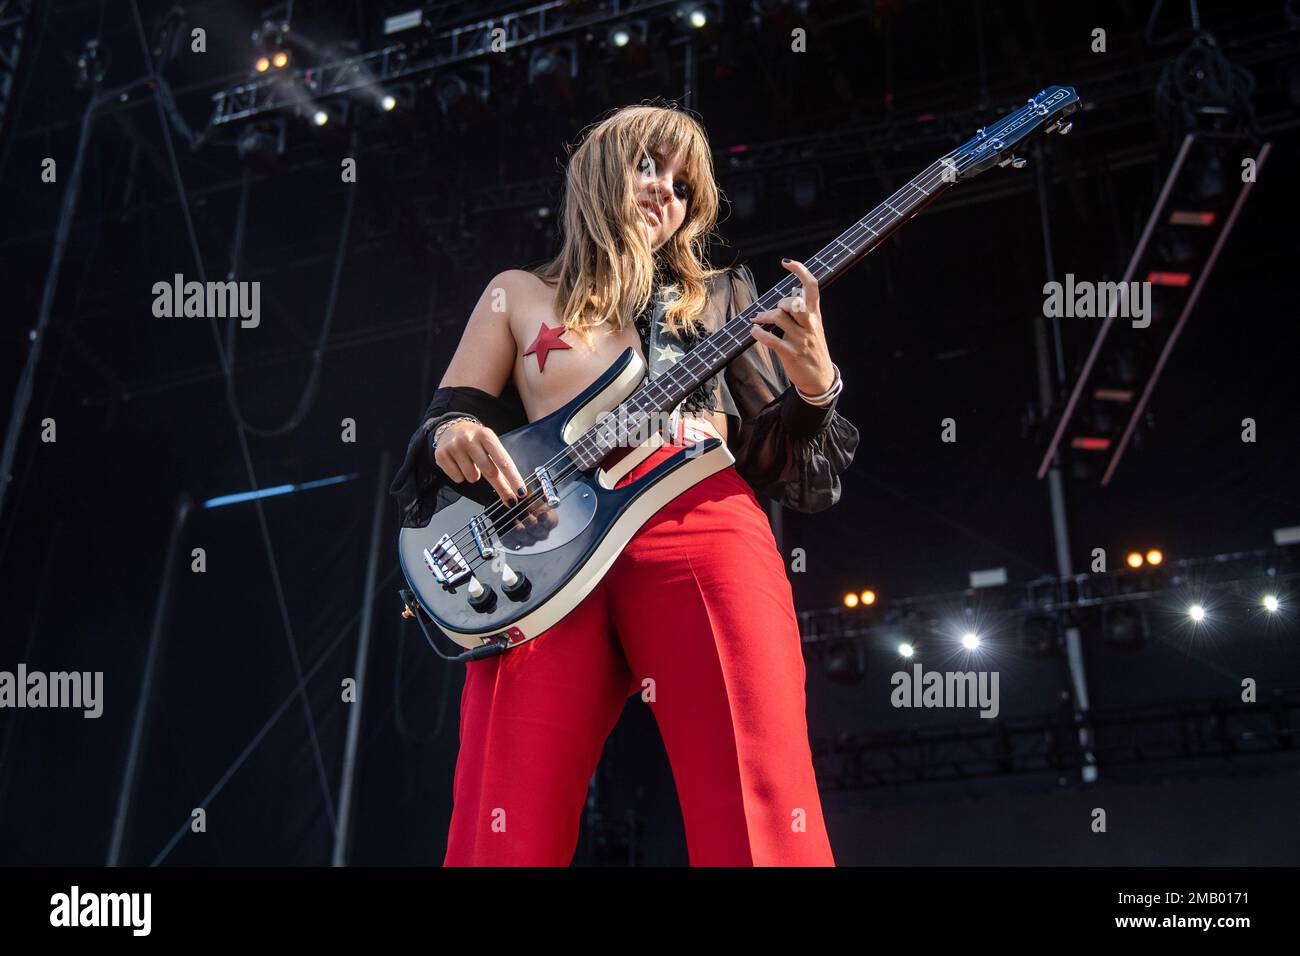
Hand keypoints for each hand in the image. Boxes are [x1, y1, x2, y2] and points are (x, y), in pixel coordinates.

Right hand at [432, 420, 528, 505]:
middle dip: (501, 486)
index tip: (520, 492)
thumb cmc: (475, 440)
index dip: (513, 478)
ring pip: (472, 477)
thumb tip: (514, 487)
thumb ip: (500, 463)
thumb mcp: (490, 444)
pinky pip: (457, 478)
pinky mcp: (441, 456)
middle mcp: (469, 439)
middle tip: (508, 498)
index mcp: (486, 435)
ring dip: (475, 476)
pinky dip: (460, 475)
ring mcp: (454, 447)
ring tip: (471, 464)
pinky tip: (459, 464)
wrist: (451, 428)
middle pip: (489, 471)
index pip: (503, 460)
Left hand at [749, 259, 835, 396]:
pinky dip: (759, 333)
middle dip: (778, 303)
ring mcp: (800, 340)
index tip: (787, 263)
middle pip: (793, 302)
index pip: (812, 287)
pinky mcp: (790, 354)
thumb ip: (805, 312)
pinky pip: (771, 340)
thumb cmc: (814, 351)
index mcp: (816, 316)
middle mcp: (809, 326)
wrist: (821, 379)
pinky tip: (754, 331)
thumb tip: (793, 294)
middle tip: (769, 312)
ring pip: (779, 318)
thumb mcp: (815, 328)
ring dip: (763, 316)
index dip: (801, 271)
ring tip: (757, 320)